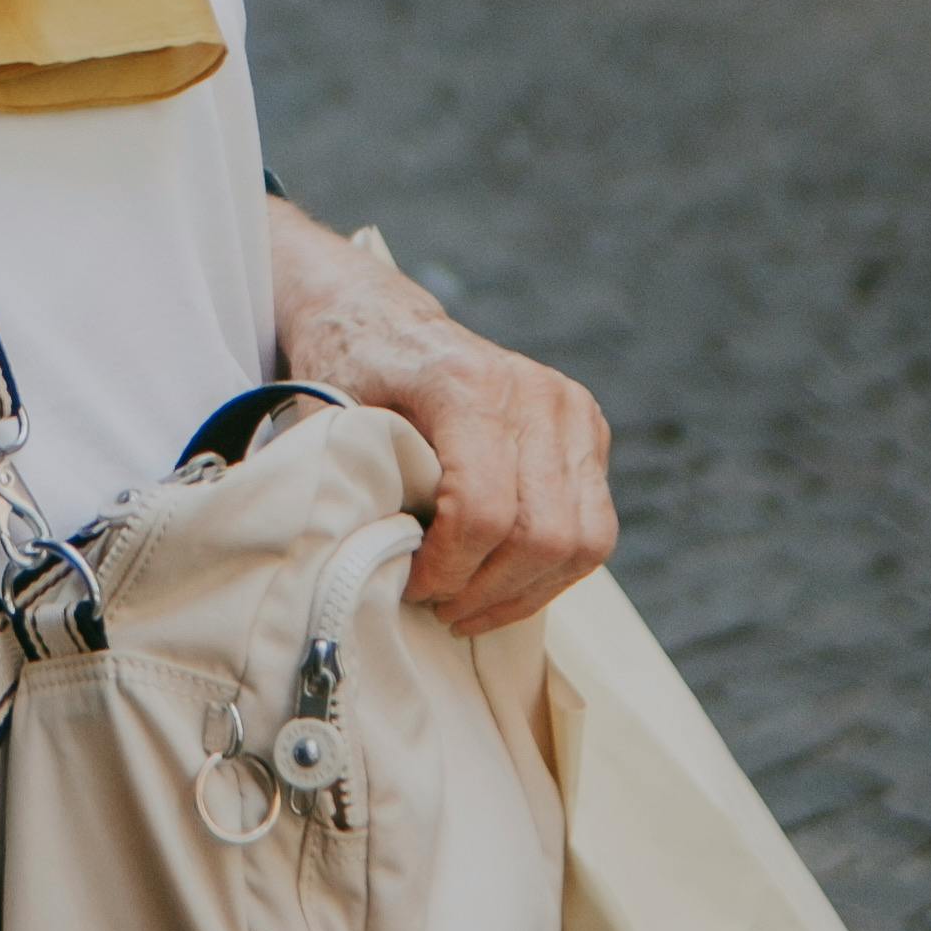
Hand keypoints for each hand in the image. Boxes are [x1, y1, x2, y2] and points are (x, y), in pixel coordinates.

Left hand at [269, 189, 617, 634]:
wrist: (383, 321)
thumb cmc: (351, 374)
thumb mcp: (336, 418)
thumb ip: (364, 484)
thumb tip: (388, 569)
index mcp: (466, 384)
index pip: (483, 510)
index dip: (449, 569)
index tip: (412, 587)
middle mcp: (532, 392)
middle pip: (543, 535)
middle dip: (488, 591)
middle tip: (441, 609)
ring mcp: (570, 408)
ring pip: (581, 541)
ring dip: (525, 592)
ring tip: (470, 608)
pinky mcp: (588, 431)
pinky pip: (594, 530)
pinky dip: (552, 574)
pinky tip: (502, 586)